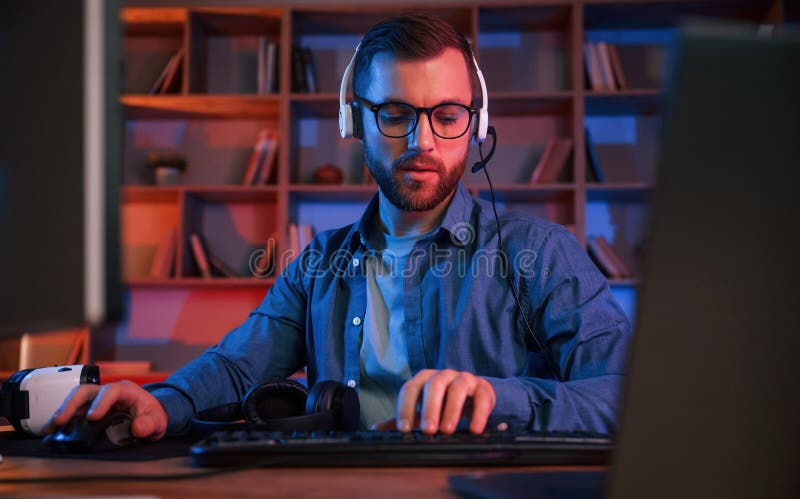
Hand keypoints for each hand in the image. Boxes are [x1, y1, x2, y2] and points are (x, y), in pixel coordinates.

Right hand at [42, 380, 167, 440]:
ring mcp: (97, 399)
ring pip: (76, 399)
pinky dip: (62, 418)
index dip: (101, 402)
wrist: (149, 416)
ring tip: (51, 427)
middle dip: (73, 404)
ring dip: (63, 411)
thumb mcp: (157, 421)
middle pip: (87, 390)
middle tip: (61, 420)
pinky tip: (52, 430)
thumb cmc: (152, 416)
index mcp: (127, 391)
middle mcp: (109, 391)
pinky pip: (74, 409)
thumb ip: (149, 424)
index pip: (113, 391)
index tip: (92, 417)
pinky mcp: (89, 408)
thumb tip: (137, 428)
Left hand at [376, 369, 495, 434]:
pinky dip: (478, 413)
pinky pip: (481, 397)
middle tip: (428, 430)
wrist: (473, 397)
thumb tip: (375, 430)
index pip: (410, 389)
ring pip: (457, 388)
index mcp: (423, 379)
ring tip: (448, 430)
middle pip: (433, 385)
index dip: (405, 408)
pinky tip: (474, 430)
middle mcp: (442, 375)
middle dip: (429, 408)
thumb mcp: (422, 410)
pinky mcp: (483, 388)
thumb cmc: (443, 404)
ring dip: (451, 410)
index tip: (403, 430)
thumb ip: (403, 418)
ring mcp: (463, 379)